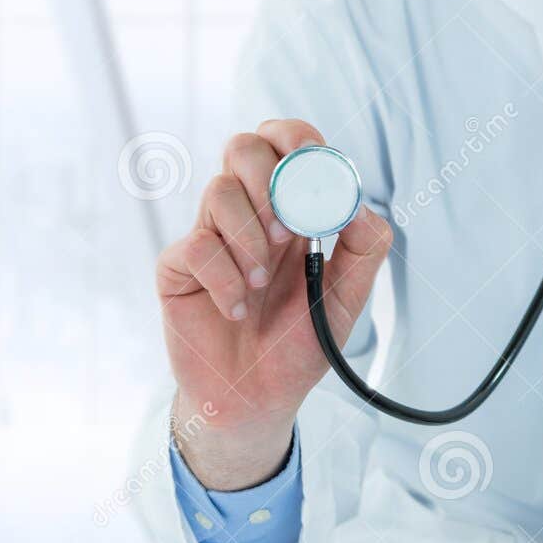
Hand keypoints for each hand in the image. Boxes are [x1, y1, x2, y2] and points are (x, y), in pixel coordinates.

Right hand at [156, 119, 391, 488]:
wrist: (258, 400)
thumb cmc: (300, 345)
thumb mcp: (347, 300)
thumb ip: (363, 250)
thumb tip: (359, 205)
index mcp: (291, 211)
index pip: (287, 145)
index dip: (299, 141)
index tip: (315, 168)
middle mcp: (249, 214)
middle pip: (243, 146)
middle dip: (270, 179)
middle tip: (289, 231)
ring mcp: (210, 236)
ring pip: (219, 190)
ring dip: (250, 238)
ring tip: (262, 285)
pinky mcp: (178, 267)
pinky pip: (196, 246)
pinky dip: (224, 280)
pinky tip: (236, 311)